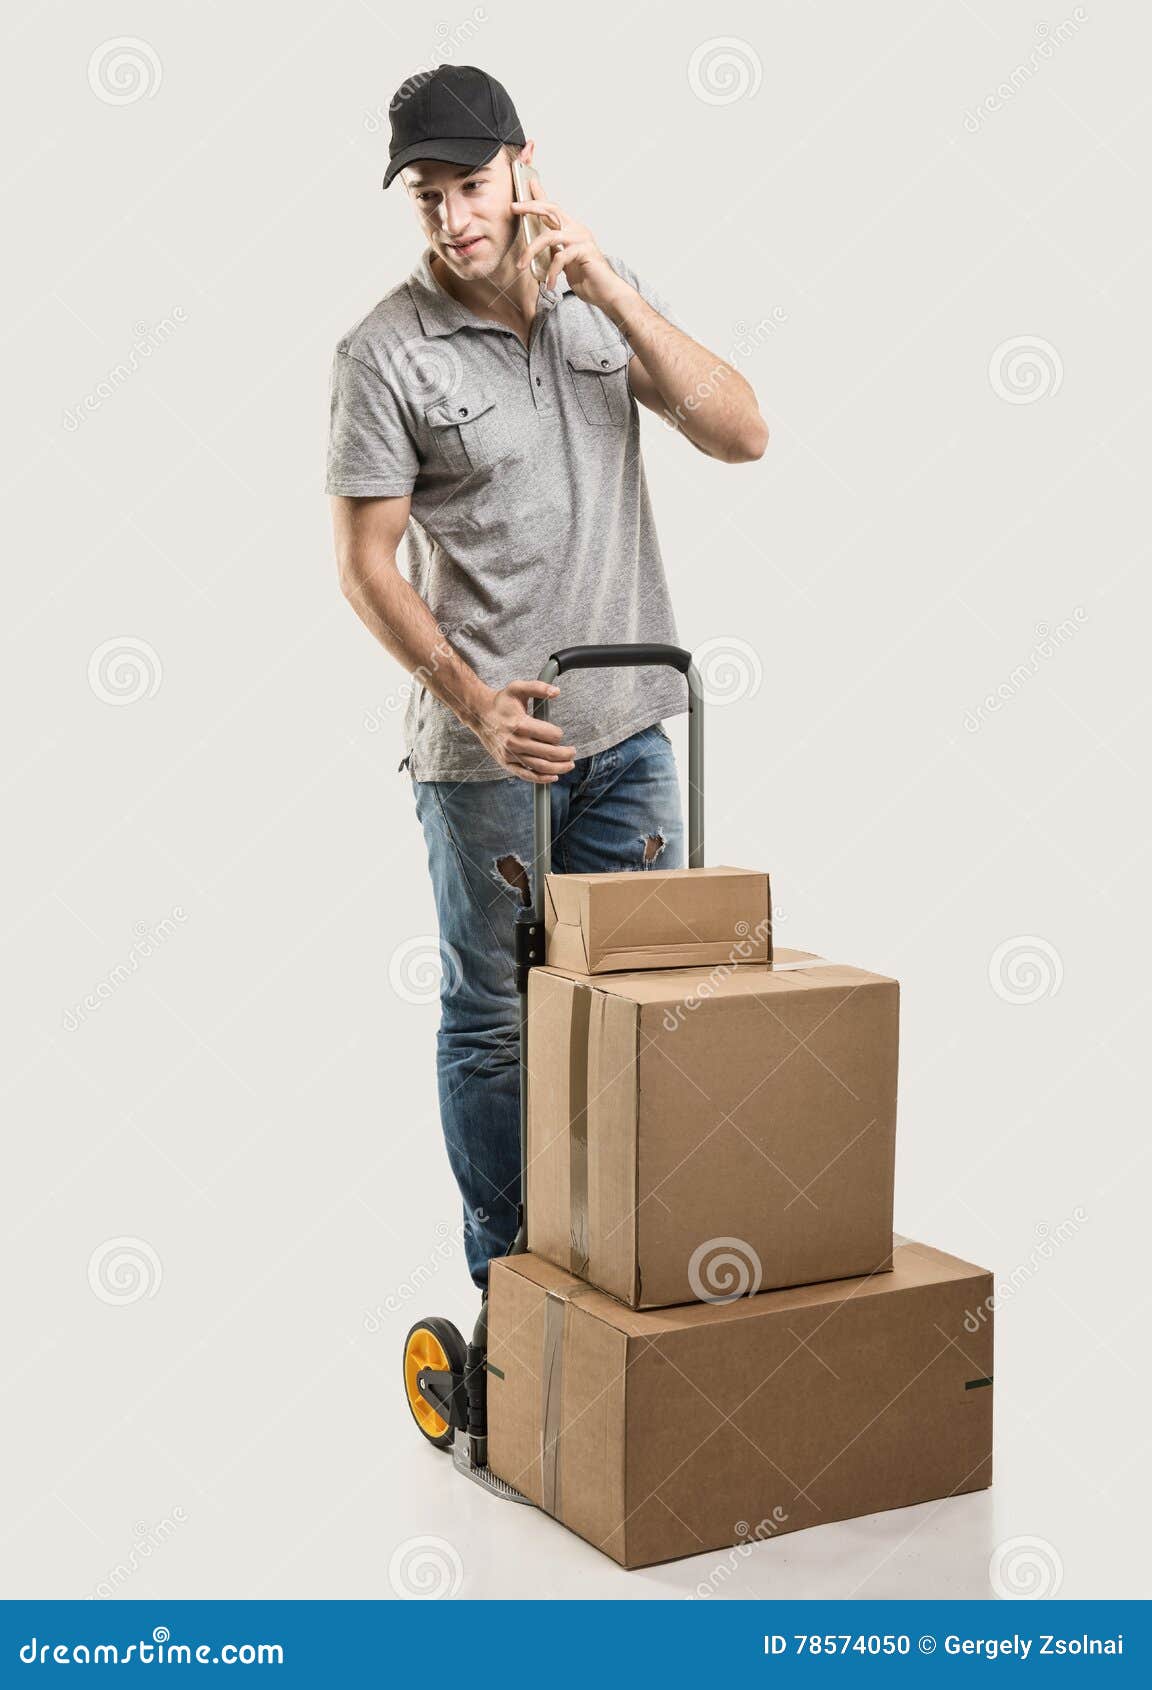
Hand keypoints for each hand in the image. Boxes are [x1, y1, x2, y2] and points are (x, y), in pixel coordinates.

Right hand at [474, 680, 575, 783]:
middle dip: (565, 754)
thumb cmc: (501, 702)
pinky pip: (526, 774)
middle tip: (572, 752)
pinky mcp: (506, 762)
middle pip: (548, 753)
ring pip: (540, 766)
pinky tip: (553, 776)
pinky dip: (541, 778)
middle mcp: (515, 742)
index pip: (550, 735)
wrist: (479, 714)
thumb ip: (538, 687)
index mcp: (520, 724)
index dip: (558, 734)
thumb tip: (556, 691)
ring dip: (558, 768)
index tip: (559, 733)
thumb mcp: (518, 688)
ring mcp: (510, 754)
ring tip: (569, 765)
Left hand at [511, 176, 618, 304]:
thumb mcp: (565, 264)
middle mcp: (577, 230)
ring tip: (521, 266)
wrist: (607, 292)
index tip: (529, 182)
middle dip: (531, 206)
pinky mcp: (585, 251)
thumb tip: (539, 251)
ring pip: (550, 237)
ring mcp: (582, 239)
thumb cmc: (588, 279)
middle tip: (513, 207)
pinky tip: (549, 283)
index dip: (540, 196)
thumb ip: (554, 253)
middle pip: (551, 210)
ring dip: (532, 251)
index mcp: (571, 230)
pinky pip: (560, 257)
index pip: (553, 210)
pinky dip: (551, 272)